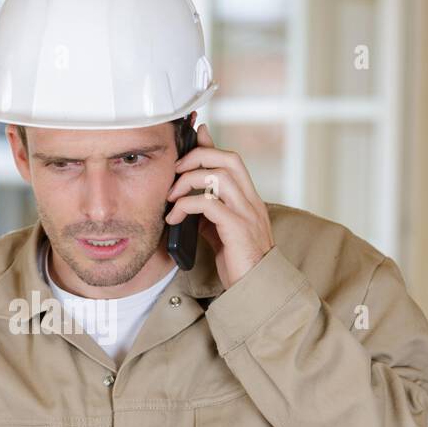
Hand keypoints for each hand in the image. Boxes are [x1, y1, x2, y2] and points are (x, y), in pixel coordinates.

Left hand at [165, 122, 274, 288]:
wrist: (256, 289)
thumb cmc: (238, 262)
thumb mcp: (221, 230)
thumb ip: (210, 212)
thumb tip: (189, 198)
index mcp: (248, 199)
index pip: (232, 160)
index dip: (210, 145)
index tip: (193, 137)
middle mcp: (250, 201)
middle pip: (228, 159)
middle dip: (198, 156)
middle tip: (175, 170)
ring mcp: (246, 214)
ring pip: (219, 176)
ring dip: (188, 180)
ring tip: (171, 197)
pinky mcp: (237, 229)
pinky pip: (209, 204)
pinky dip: (186, 206)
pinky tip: (174, 218)